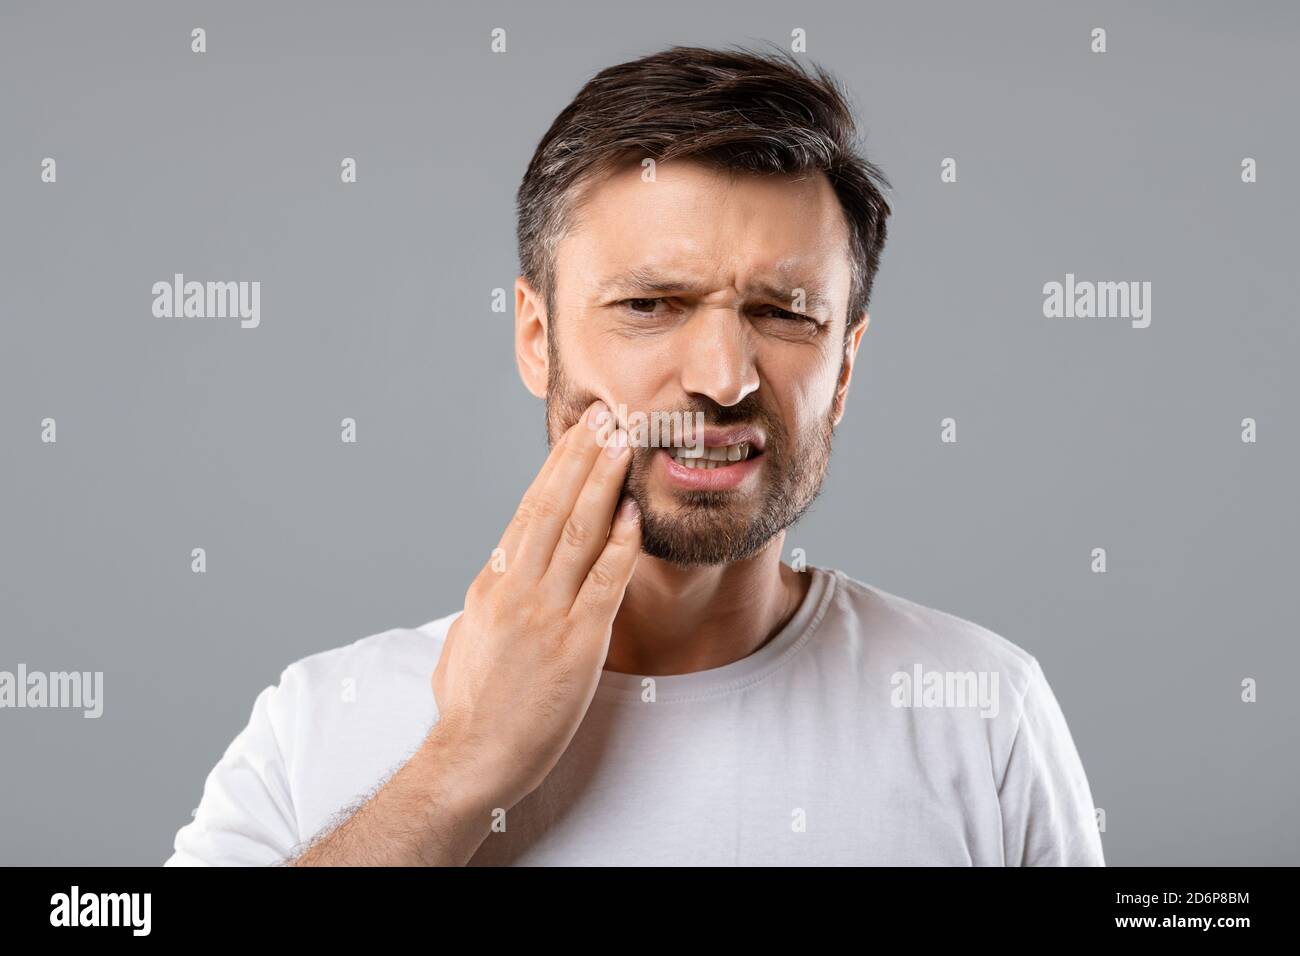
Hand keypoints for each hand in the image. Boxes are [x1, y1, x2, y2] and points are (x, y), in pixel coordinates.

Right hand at [429, 401, 640, 810]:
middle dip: (583, 455)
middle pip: (551, 506)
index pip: (527, 510)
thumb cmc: (469, 706)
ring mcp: (544, 614)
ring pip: (577, 533)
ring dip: (604, 483)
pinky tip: (635, 515)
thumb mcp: (467, 638)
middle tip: (610, 414)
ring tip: (626, 442)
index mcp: (490, 583)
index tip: (581, 434)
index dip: (558, 467)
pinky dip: (620, 546)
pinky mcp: (575, 644)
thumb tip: (499, 575)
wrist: (471, 758)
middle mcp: (514, 588)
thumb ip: (488, 600)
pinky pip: (603, 584)